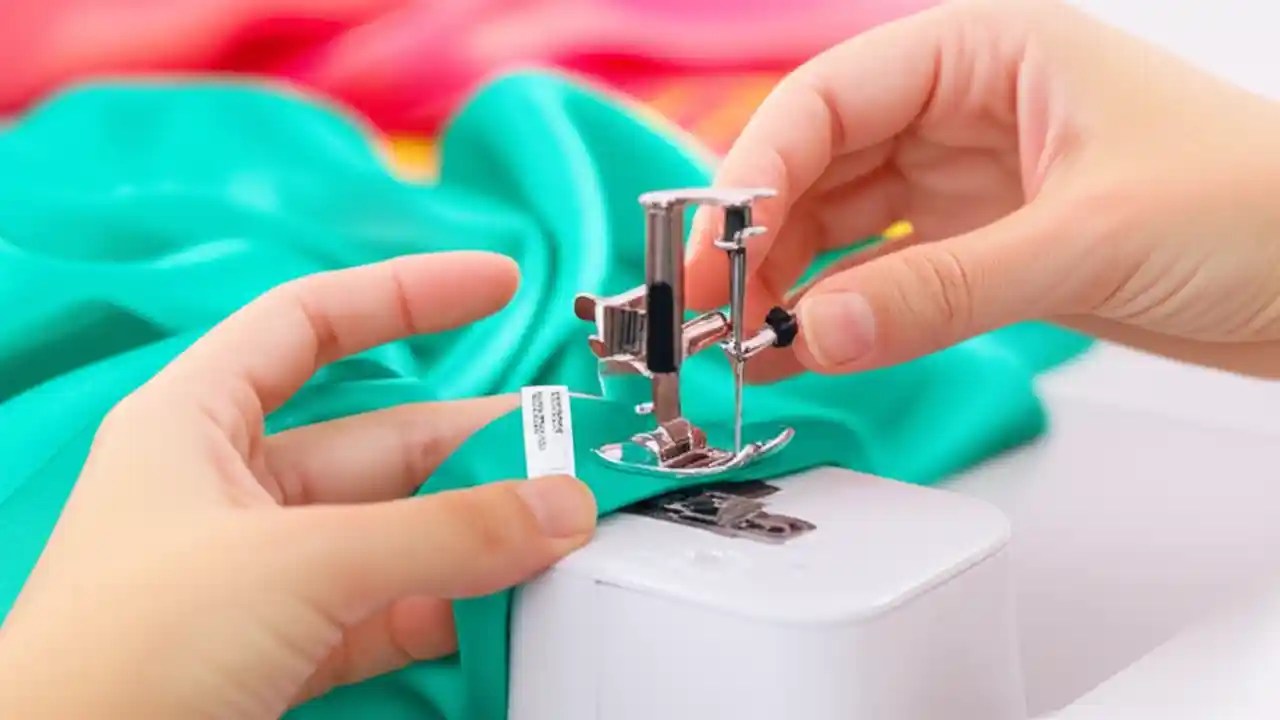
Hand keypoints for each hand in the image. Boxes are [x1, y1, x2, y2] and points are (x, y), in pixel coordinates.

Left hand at [0, 252, 596, 719]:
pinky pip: (392, 606)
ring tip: (558, 532)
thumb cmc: (118, 660)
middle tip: (566, 455)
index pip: (312, 322)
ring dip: (475, 534)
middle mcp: (232, 489)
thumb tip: (554, 509)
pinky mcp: (288, 648)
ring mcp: (264, 574)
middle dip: (476, 446)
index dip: (407, 294)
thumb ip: (441, 534)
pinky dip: (450, 606)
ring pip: (396, 531)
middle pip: (382, 440)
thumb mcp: (295, 566)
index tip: (495, 285)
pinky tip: (506, 604)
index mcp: (196, 423)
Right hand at [686, 0, 1279, 379]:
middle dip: (757, 232)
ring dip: (789, 278)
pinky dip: (840, 310)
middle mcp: (962, 105)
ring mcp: (966, 177)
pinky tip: (807, 344)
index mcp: (985, 49)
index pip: (831, 96)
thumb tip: (816, 334)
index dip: (758, 168)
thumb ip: (939, 290)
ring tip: (749, 340)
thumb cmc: (1259, 206)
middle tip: (709, 307)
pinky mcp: (978, 243)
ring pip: (841, 220)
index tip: (714, 247)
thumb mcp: (1086, 240)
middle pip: (819, 160)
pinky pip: (882, 272)